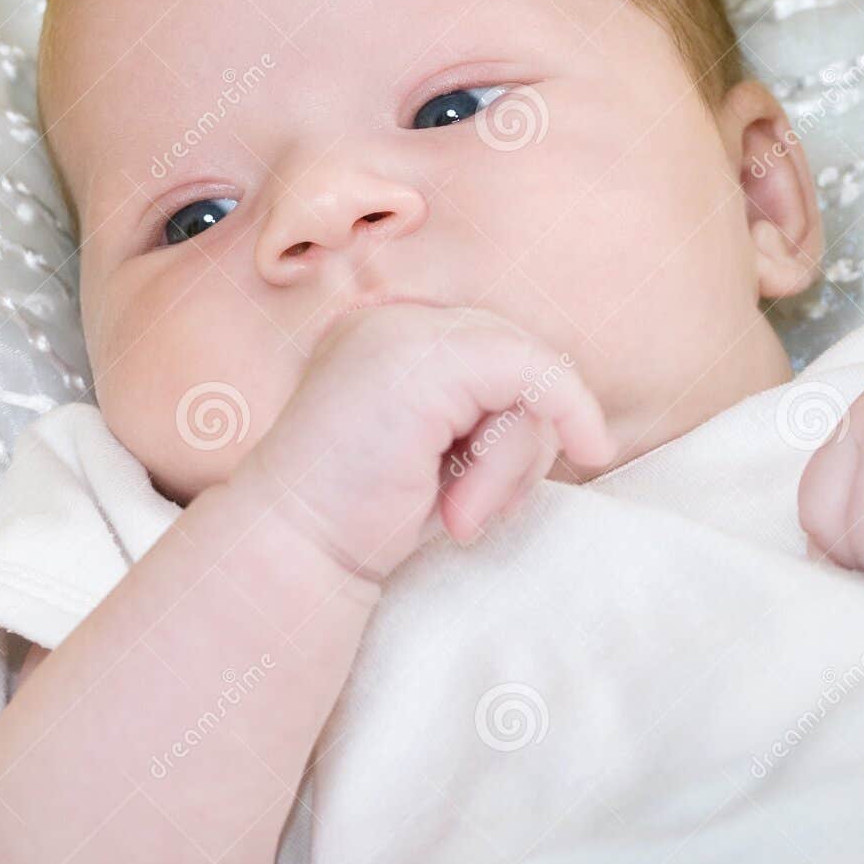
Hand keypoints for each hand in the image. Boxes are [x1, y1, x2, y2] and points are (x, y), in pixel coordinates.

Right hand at [235, 302, 615, 580]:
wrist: (295, 546)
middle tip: (465, 515)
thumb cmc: (362, 514)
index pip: (492, 350)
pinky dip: (562, 418)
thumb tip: (569, 405)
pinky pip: (535, 374)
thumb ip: (484, 408)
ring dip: (511, 462)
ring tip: (455, 512)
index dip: (512, 421)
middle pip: (516, 356)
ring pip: (527, 371)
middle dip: (517, 443)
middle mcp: (393, 317)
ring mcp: (407, 330)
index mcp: (387, 331)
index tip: (492, 497)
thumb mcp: (438, 448)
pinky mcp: (428, 359)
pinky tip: (548, 469)